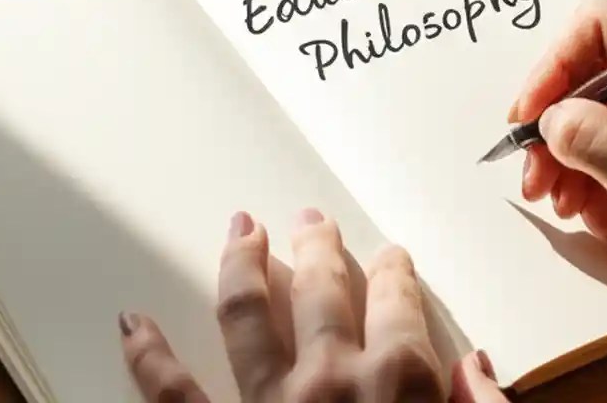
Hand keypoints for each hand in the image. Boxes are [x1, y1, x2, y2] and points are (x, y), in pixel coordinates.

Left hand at [119, 208, 508, 401]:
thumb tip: (475, 367)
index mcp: (397, 385)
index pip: (398, 305)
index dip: (394, 273)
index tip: (390, 256)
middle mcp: (331, 381)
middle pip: (325, 291)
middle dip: (319, 248)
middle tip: (310, 220)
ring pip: (249, 314)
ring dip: (242, 265)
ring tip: (241, 230)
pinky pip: (171, 395)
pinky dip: (146, 356)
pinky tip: (131, 322)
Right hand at [510, 0, 606, 361]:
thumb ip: (595, 142)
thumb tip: (549, 120)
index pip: (601, 29)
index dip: (554, 69)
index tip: (529, 122)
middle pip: (596, 77)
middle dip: (559, 127)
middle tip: (534, 178)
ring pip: (602, 117)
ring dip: (572, 159)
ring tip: (562, 204)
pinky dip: (597, 181)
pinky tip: (596, 217)